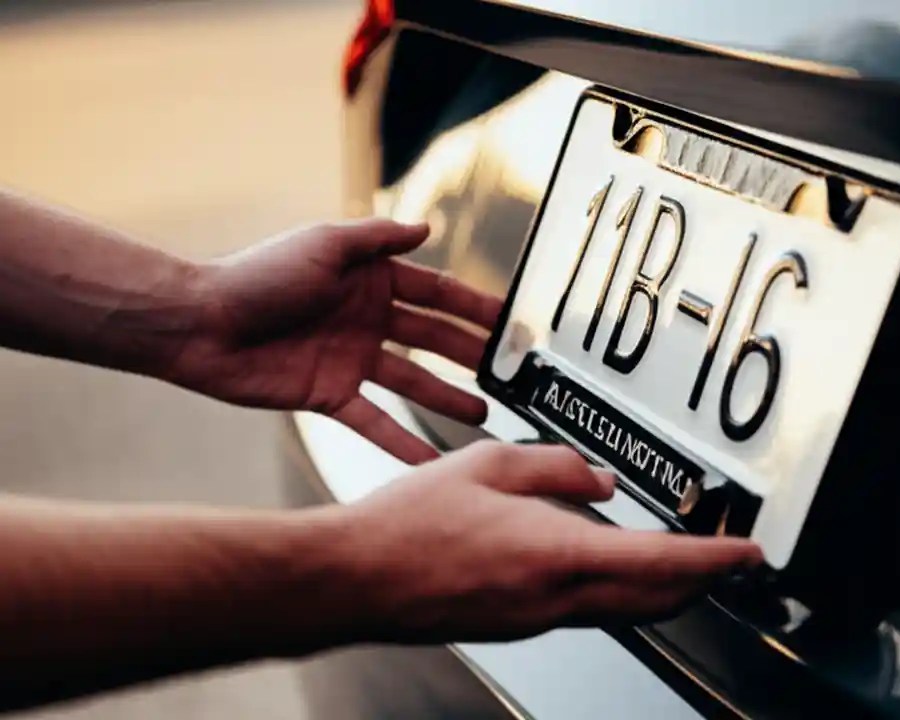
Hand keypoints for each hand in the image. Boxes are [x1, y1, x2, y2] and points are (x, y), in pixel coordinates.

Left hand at [172, 219, 501, 463]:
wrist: (200, 324)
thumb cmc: (255, 275)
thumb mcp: (323, 244)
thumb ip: (377, 238)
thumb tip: (425, 228)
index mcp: (369, 279)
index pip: (435, 293)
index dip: (473, 306)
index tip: (508, 321)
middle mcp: (366, 319)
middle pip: (432, 340)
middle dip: (471, 355)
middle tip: (509, 373)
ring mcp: (351, 360)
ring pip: (412, 384)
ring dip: (447, 399)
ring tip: (484, 415)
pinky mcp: (330, 396)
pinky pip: (376, 422)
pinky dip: (402, 442)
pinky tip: (431, 459)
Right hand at [327, 441, 763, 642]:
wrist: (354, 579)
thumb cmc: (407, 526)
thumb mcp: (489, 464)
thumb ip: (557, 469)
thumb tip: (599, 480)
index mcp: (555, 555)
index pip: (661, 564)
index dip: (715, 560)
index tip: (747, 554)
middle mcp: (553, 599)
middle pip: (654, 601)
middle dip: (702, 583)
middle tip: (729, 562)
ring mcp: (536, 619)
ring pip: (624, 611)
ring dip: (663, 591)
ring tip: (686, 565)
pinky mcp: (517, 623)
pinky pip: (588, 611)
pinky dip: (619, 593)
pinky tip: (611, 568)